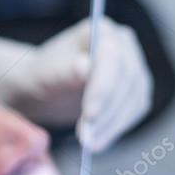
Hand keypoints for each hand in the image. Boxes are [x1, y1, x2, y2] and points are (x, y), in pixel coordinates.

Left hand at [0, 18, 152, 151]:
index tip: (90, 115)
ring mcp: (133, 67)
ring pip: (134, 99)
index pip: (111, 57)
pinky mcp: (135, 91)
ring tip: (88, 144)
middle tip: (86, 139)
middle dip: (107, 113)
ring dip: (112, 126)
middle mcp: (123, 45)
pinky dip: (117, 129)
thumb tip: (85, 67)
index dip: (103, 88)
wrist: (43, 89)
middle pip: (127, 80)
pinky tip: (98, 141)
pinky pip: (134, 111)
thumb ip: (63, 70)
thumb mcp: (43, 74)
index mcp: (100, 30)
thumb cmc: (39, 76)